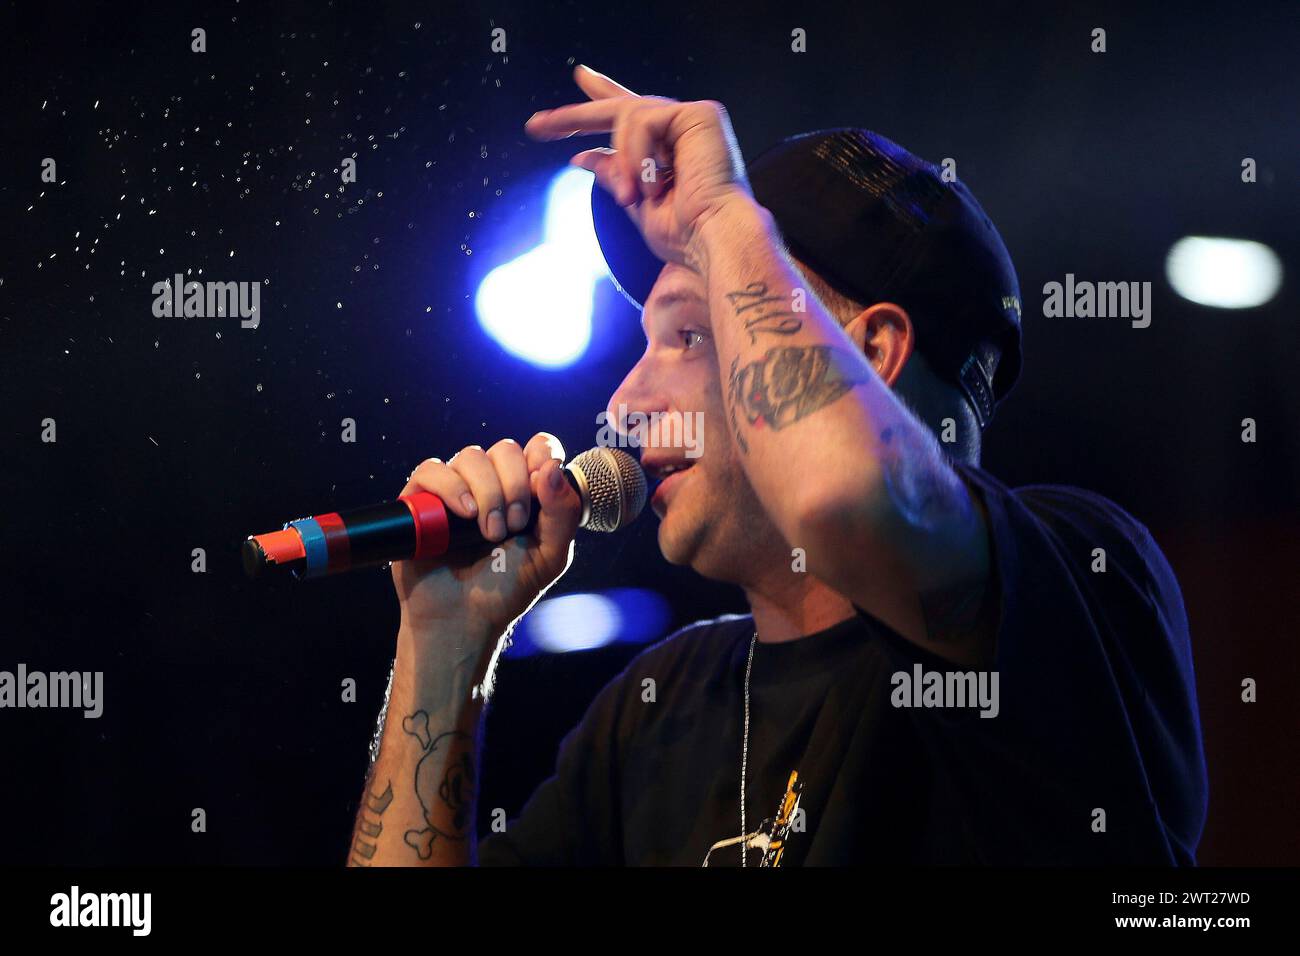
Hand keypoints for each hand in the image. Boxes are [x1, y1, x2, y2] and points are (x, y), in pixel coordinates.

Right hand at [392, 433, 581, 640]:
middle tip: (513, 526)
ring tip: (487, 533)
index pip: (537, 447)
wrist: (463, 619)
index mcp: (525, 490)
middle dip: (514, 486)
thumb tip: (552, 468)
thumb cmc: (506, 589)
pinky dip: (451, 487)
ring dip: (486, 493)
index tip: (542, 485)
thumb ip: (563, 513)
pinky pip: (432, 469)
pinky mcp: (422, 500)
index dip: (543, 455)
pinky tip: (463, 514)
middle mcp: (490, 483)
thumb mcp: (550, 555)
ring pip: (471, 456)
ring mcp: (455, 489)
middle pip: (505, 449)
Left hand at [524, 65, 752, 269]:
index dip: (601, 97)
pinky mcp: (701, 114)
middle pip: (622, 106)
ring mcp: (692, 118)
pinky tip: (653, 182)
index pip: (630, 114)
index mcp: (669, 150)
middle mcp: (681, 129)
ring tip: (633, 197)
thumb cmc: (686, 235)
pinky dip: (637, 154)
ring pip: (629, 116)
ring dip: (621, 159)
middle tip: (537, 126)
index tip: (579, 78)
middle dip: (576, 116)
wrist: (714, 240)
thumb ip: (612, 175)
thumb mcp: (635, 205)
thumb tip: (580, 156)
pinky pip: (644, 120)